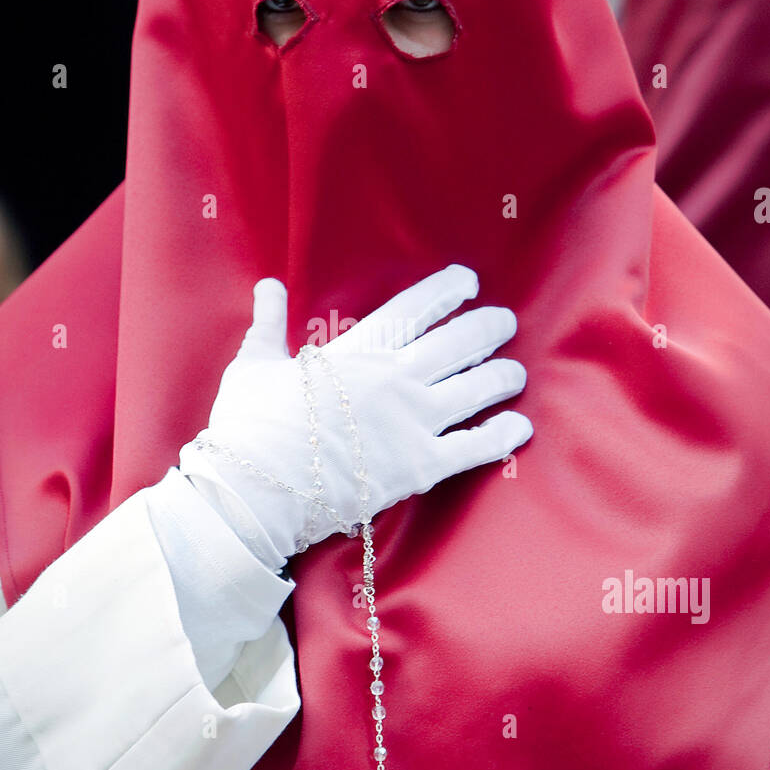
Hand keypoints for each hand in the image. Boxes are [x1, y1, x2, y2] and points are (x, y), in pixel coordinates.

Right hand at [179, 264, 530, 561]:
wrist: (255, 488)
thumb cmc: (249, 427)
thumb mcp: (253, 365)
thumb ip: (268, 324)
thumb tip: (267, 287)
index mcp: (358, 351)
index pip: (414, 309)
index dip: (447, 292)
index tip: (469, 281)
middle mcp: (396, 380)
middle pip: (458, 343)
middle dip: (487, 328)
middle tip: (505, 322)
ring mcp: (413, 422)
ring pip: (474, 389)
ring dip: (500, 377)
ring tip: (516, 372)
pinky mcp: (421, 466)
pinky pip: (474, 447)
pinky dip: (501, 435)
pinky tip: (520, 427)